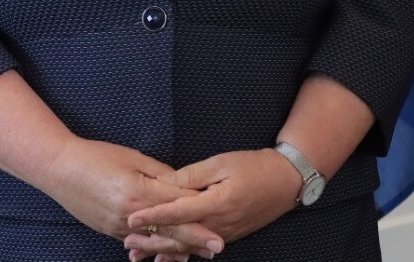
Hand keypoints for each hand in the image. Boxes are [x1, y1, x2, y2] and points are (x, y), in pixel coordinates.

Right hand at [40, 136, 222, 254]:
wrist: (59, 169)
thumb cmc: (97, 157)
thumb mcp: (133, 158)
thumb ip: (160, 174)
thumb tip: (182, 185)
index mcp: (139, 193)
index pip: (177, 211)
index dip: (199, 222)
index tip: (219, 231)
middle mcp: (129, 215)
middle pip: (169, 231)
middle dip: (194, 241)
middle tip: (217, 248)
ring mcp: (117, 227)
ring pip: (153, 241)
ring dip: (176, 248)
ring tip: (196, 254)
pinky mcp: (109, 230)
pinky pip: (136, 242)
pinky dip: (152, 247)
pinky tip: (166, 253)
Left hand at [124, 148, 301, 258]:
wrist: (287, 182)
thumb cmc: (255, 166)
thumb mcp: (223, 162)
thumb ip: (193, 175)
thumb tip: (167, 182)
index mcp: (215, 203)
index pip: (178, 212)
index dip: (153, 215)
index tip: (131, 218)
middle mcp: (218, 224)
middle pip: (178, 236)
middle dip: (151, 239)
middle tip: (127, 241)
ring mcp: (223, 233)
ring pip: (187, 247)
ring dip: (161, 250)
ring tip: (137, 253)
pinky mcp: (228, 235)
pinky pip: (199, 249)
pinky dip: (180, 254)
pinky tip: (165, 258)